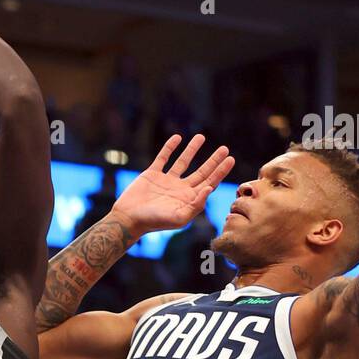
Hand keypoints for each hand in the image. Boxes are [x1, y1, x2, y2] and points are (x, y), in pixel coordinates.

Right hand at [111, 134, 233, 235]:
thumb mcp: (179, 218)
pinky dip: (170, 148)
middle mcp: (180, 189)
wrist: (128, 218)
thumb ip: (196, 205)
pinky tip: (177, 138)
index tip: (230, 159)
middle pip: (201, 172)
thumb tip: (210, 188)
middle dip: (213, 160)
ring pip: (183, 162)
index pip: (209, 182)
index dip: (220, 171)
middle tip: (224, 149)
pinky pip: (163, 158)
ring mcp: (166, 181)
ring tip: (201, 137)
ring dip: (192, 149)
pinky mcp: (152, 174)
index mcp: (189, 199)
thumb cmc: (154, 222)